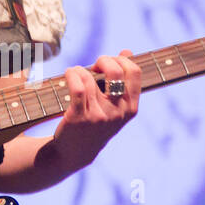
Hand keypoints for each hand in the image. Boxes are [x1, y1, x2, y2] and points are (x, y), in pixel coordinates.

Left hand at [51, 49, 141, 166]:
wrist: (75, 153)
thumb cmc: (96, 123)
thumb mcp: (115, 107)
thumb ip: (122, 81)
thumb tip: (127, 52)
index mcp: (131, 109)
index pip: (134, 72)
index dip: (121, 60)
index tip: (110, 64)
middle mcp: (117, 113)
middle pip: (115, 71)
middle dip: (103, 60)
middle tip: (94, 66)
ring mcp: (99, 116)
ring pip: (90, 77)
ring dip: (81, 69)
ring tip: (76, 74)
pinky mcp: (79, 117)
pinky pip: (77, 86)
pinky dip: (72, 74)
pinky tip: (70, 75)